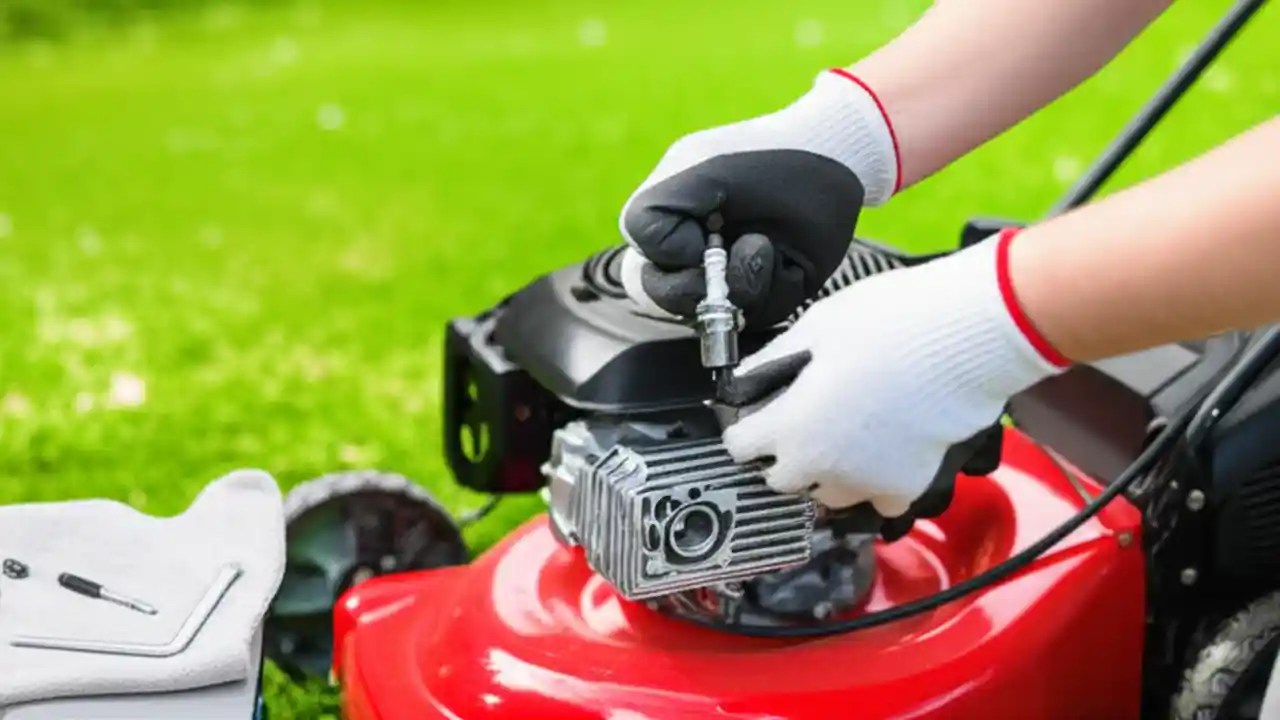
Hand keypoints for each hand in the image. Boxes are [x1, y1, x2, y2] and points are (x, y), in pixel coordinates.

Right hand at [619, 70, 899, 328]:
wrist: (841, 157)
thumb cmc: (774, 157)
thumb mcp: (707, 173)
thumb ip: (660, 209)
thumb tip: (672, 263)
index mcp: (669, 210)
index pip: (643, 246)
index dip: (674, 249)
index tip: (710, 228)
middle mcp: (689, 245)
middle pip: (666, 293)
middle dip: (709, 281)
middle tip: (750, 246)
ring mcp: (725, 273)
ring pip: (713, 313)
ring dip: (748, 282)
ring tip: (769, 244)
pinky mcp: (763, 291)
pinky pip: (758, 315)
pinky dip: (777, 290)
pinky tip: (787, 259)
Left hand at [720, 231, 1070, 515]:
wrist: (964, 335)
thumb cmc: (888, 323)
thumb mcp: (814, 327)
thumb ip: (771, 362)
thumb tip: (746, 379)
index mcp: (790, 428)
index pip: (740, 447)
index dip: (745, 427)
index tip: (755, 417)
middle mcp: (822, 467)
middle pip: (780, 477)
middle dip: (783, 452)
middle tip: (802, 418)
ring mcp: (865, 483)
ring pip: (827, 493)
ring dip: (827, 471)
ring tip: (846, 432)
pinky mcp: (906, 487)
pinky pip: (878, 499)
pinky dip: (875, 482)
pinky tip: (883, 449)